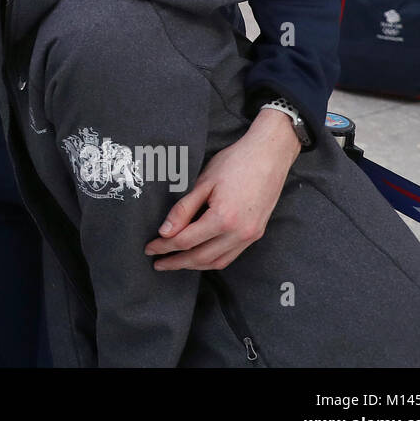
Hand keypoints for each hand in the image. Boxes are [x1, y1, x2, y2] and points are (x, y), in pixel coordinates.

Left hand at [144, 108, 300, 269]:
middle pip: (200, 257)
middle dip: (176, 262)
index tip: (149, 248)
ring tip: (175, 262)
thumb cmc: (235, 162)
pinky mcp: (256, 234)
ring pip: (217, 262)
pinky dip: (212, 260)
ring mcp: (250, 236)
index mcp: (223, 219)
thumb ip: (183, 209)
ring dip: (194, 265)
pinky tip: (199, 256)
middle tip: (157, 263)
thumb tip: (165, 232)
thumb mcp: (204, 182)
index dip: (164, 246)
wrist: (270, 155)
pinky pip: (231, 256)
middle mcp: (239, 233)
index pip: (185, 241)